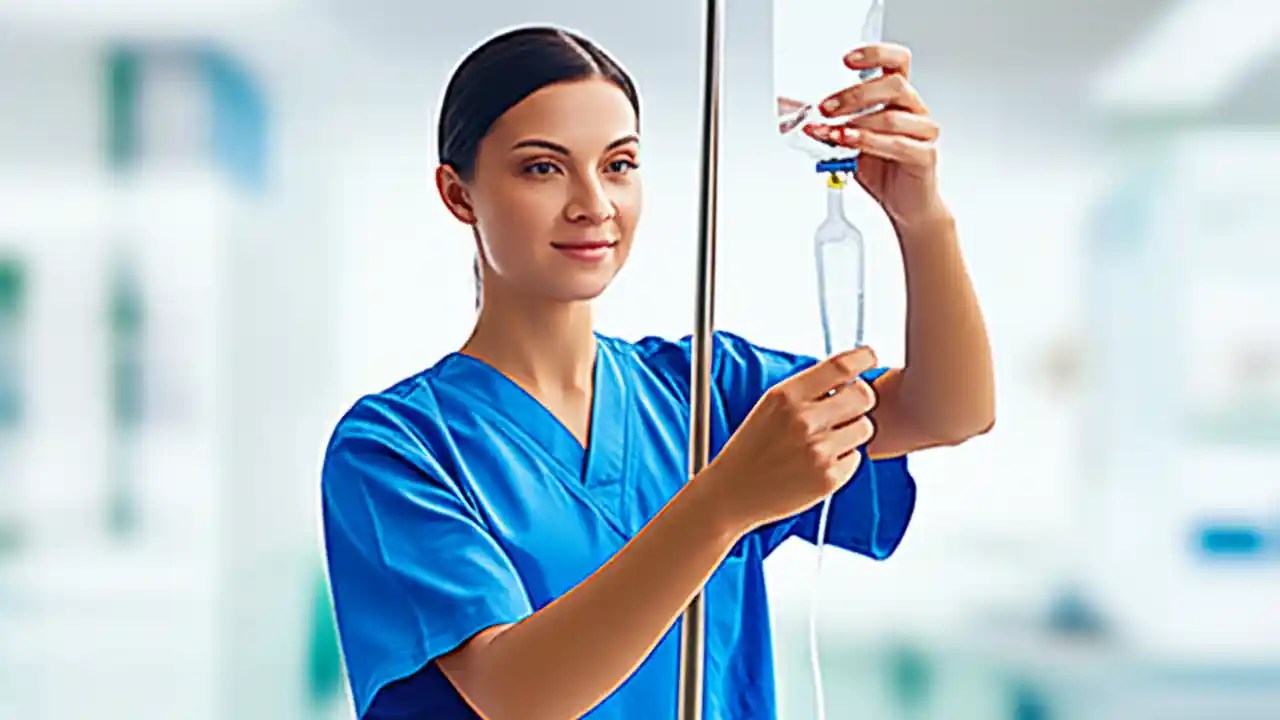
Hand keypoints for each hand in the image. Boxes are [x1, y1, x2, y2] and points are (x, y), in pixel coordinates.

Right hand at [703, 347, 879, 532]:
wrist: (734, 492)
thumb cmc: (753, 446)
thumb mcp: (771, 406)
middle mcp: (804, 420)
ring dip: (853, 431)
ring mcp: (818, 450)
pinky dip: (843, 459)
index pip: (841, 366)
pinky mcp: (829, 478)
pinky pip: (856, 457)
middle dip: (860, 398)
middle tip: (847, 408)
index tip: (870, 357)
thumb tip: (851, 374)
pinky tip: (817, 463)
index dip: (863, 357)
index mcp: (787, 396)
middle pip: (863, 394)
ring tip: (826, 440)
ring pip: (865, 427)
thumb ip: (808, 389)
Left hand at [805, 43, 949, 227]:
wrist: (906, 206)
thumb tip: (797, 115)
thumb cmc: (883, 170)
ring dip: (856, 123)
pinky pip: (897, 144)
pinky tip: (849, 143)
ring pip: (892, 116)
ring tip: (832, 132)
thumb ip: (830, 126)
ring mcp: (923, 132)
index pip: (897, 62)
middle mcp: (915, 110)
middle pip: (893, 85)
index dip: (875, 55)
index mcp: (899, 99)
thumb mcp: (849, 144)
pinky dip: (868, 142)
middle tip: (827, 107)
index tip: (847, 60)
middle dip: (855, 95)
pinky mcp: (924, 156)